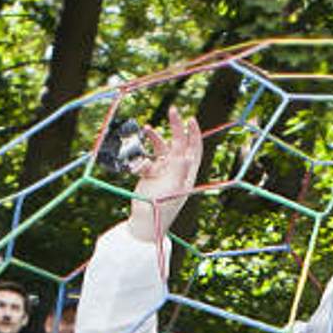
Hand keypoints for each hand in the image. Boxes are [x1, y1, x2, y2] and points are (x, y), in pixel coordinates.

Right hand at [121, 107, 201, 243]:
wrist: (144, 222)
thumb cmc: (160, 209)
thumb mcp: (171, 190)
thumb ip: (179, 172)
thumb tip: (187, 156)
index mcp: (187, 174)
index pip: (194, 149)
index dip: (194, 134)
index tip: (190, 119)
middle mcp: (177, 170)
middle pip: (178, 143)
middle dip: (176, 127)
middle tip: (172, 110)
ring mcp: (164, 171)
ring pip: (161, 148)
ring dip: (155, 138)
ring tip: (148, 128)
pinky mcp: (151, 174)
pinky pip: (148, 158)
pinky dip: (143, 156)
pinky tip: (138, 164)